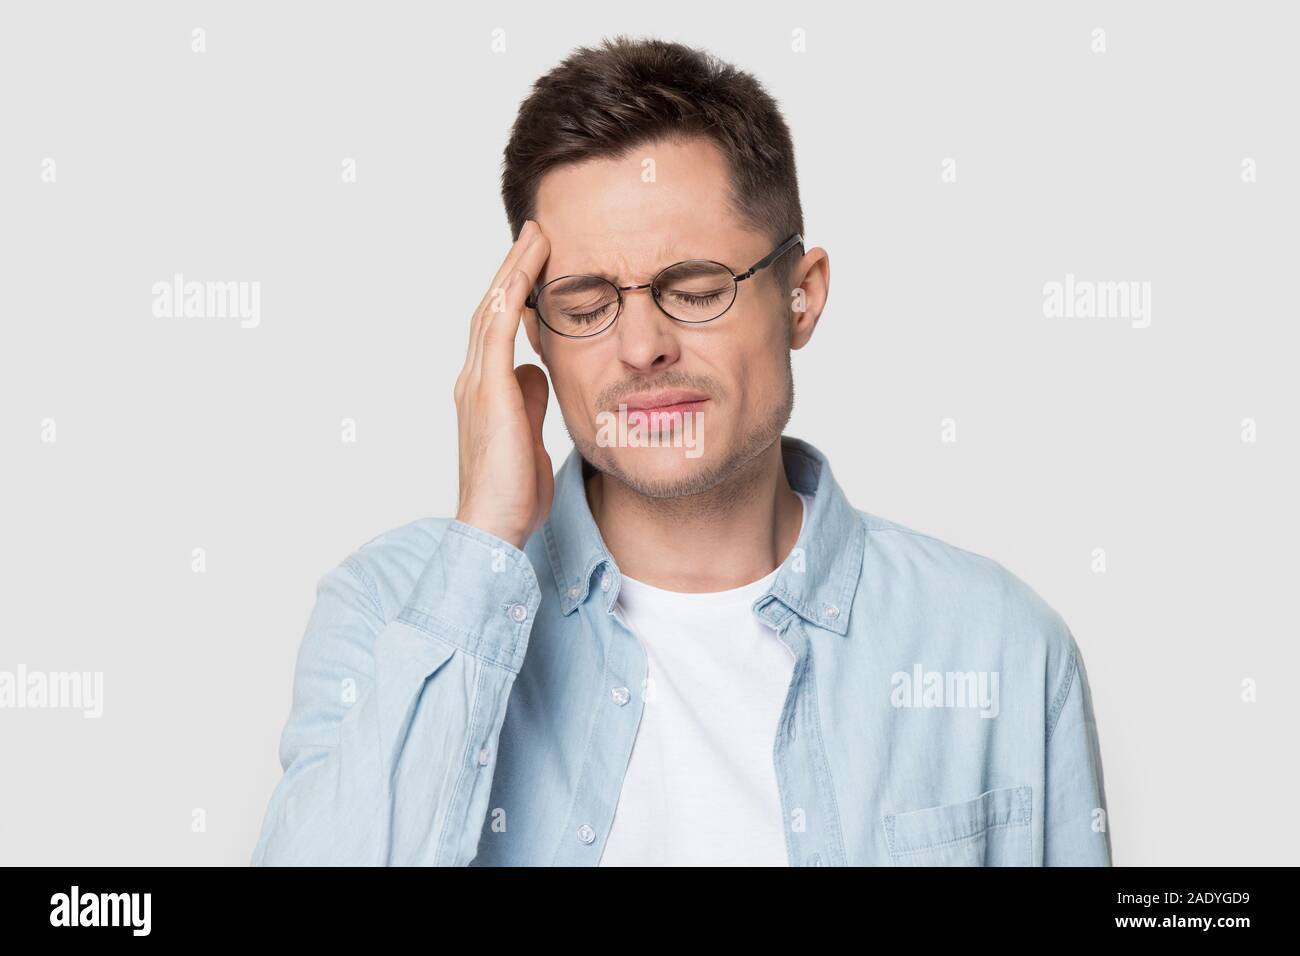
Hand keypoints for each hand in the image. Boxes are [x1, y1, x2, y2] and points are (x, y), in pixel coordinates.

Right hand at [453, 220, 553, 550]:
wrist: (495, 525)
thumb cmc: (513, 491)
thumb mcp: (531, 434)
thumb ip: (531, 399)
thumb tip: (539, 371)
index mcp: (486, 391)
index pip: (499, 329)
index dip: (516, 293)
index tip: (539, 263)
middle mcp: (474, 380)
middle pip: (491, 310)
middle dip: (513, 269)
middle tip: (536, 234)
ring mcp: (477, 384)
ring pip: (491, 311)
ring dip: (513, 271)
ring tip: (535, 238)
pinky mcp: (488, 393)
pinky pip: (496, 331)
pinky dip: (509, 297)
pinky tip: (525, 273)